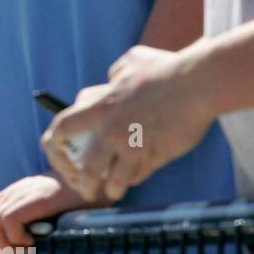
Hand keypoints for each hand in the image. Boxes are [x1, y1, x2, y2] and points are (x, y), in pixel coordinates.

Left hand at [0, 173, 96, 252]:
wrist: (98, 180)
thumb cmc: (75, 199)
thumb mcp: (41, 204)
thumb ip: (18, 208)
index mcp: (10, 196)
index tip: (8, 251)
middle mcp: (11, 194)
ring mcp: (22, 195)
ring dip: (5, 246)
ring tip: (26, 250)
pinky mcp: (35, 199)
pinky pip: (9, 222)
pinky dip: (18, 239)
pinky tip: (35, 241)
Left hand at [42, 45, 215, 202]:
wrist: (199, 83)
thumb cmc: (167, 69)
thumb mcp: (132, 61)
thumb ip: (116, 72)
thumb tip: (111, 78)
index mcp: (100, 106)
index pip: (62, 129)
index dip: (55, 146)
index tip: (60, 155)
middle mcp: (111, 129)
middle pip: (85, 168)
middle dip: (82, 183)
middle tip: (85, 189)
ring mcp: (133, 144)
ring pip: (112, 179)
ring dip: (110, 189)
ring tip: (111, 192)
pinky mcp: (154, 154)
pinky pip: (138, 175)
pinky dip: (134, 179)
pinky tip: (134, 178)